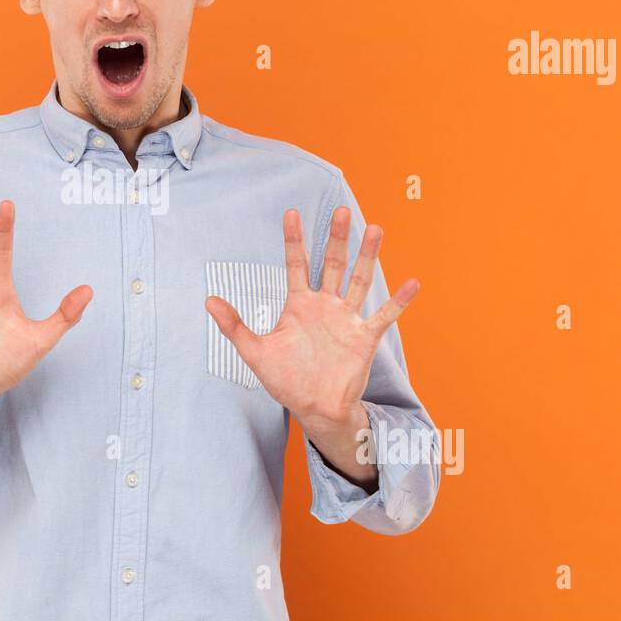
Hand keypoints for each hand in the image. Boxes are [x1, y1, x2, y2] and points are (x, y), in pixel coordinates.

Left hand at [204, 206, 418, 429]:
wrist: (315, 409)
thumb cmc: (286, 380)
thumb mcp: (254, 352)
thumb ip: (234, 326)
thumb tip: (207, 301)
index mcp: (299, 305)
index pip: (297, 265)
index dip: (294, 240)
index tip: (291, 213)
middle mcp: (325, 306)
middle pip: (333, 264)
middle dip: (336, 238)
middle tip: (340, 211)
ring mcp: (347, 319)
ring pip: (360, 281)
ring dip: (368, 256)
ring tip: (375, 228)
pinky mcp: (365, 338)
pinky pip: (384, 316)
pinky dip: (399, 300)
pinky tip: (413, 282)